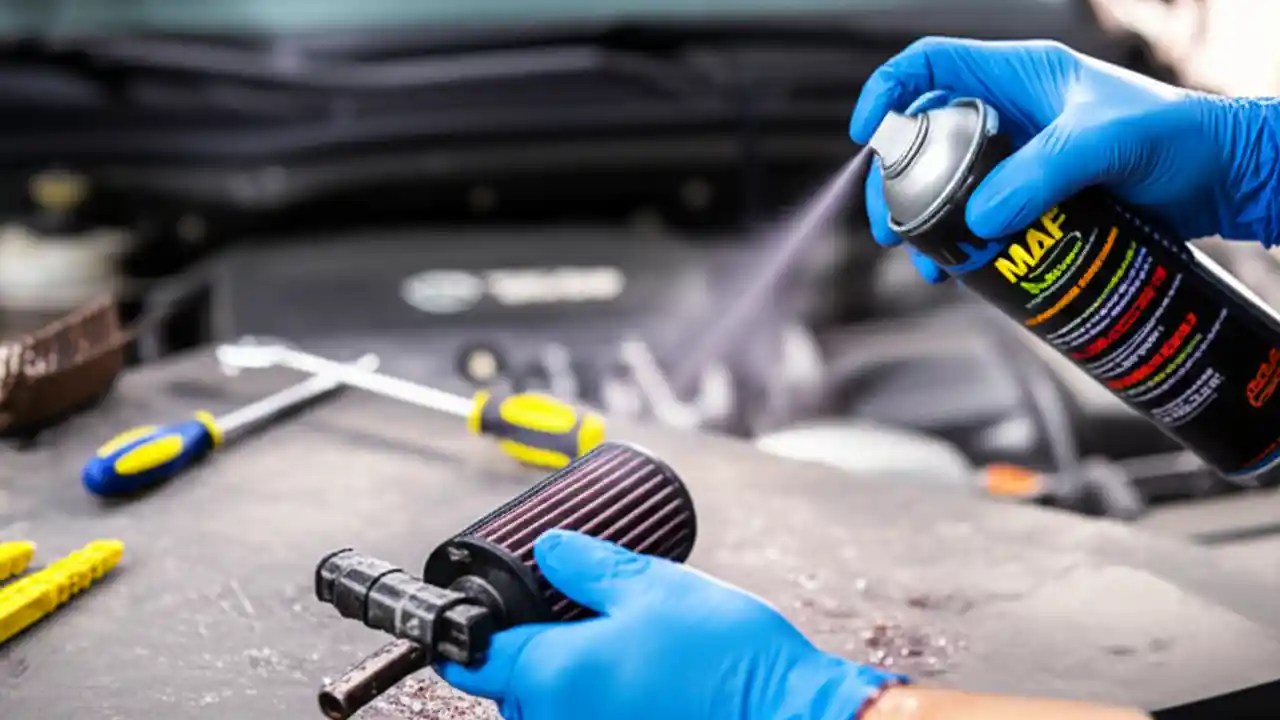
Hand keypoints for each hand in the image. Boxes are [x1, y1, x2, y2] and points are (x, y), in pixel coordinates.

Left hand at [438, 530, 904, 719]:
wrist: (791, 719)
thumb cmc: (727, 660)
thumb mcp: (653, 586)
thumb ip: (587, 566)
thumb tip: (548, 550)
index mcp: (553, 678)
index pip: (474, 661)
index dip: (470, 632)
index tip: (473, 617)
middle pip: (512, 689)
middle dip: (535, 653)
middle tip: (582, 620)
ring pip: (552, 711)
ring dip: (570, 682)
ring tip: (625, 652)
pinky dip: (602, 704)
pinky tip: (643, 684)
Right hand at [849, 37, 1279, 281]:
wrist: (1224, 177)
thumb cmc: (1180, 136)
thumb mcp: (1105, 143)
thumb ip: (1041, 176)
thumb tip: (981, 218)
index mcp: (1017, 77)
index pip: (931, 66)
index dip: (888, 92)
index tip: (866, 133)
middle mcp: (1009, 114)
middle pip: (924, 137)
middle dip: (895, 179)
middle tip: (890, 223)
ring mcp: (1018, 158)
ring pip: (946, 184)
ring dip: (923, 220)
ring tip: (921, 255)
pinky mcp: (1032, 199)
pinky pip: (978, 218)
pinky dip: (960, 243)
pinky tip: (958, 269)